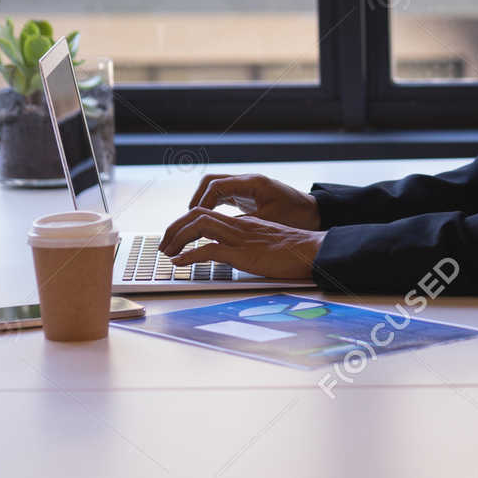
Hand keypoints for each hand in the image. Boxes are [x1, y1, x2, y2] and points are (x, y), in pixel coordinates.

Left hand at [156, 208, 322, 281]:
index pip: (207, 214)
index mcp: (243, 223)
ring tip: (166, 252)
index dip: (187, 223)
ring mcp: (239, 237)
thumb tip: (238, 255)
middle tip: (164, 244)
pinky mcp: (242, 252)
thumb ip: (251, 244)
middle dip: (175, 228)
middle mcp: (238, 226)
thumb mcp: (267, 244)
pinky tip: (179, 263)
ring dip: (177, 238)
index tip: (177, 238)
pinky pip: (208, 249)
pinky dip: (189, 256)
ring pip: (198, 226)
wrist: (312, 250)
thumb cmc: (296, 251)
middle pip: (196, 215)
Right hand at [178, 172, 320, 231]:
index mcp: (252, 184)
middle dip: (195, 201)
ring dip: (200, 204)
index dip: (201, 202)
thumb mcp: (271, 222)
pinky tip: (204, 224)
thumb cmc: (297, 215)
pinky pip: (221, 197)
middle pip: (210, 183)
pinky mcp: (246, 196)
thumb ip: (244, 225)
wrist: (314, 211)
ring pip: (213, 189)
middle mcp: (246, 182)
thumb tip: (218, 235)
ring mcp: (245, 188)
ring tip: (190, 225)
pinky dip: (210, 208)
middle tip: (185, 222)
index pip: (216, 186)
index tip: (192, 220)